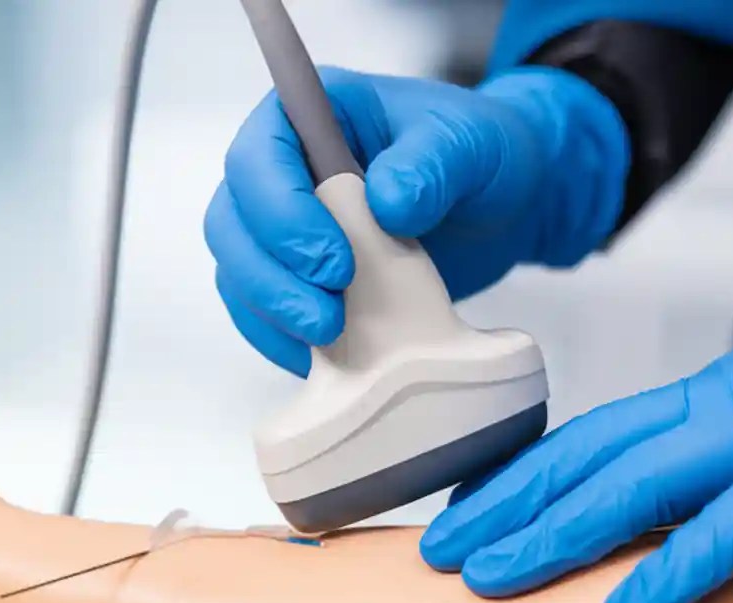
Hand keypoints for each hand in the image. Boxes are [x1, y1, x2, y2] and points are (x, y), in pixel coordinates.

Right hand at [205, 66, 627, 375]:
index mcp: (315, 116)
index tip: (335, 262)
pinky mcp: (293, 275)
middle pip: (232, 220)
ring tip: (331, 338)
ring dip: (272, 312)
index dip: (280, 212)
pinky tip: (325, 356)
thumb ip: (433, 162)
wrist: (500, 205)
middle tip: (328, 316)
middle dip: (270, 277)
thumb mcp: (472, 145)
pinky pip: (259, 312)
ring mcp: (282, 225)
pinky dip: (282, 338)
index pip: (259, 155)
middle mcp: (284, 167)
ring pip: (238, 270)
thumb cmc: (479, 155)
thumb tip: (387, 200)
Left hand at [420, 311, 732, 602]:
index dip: (519, 476)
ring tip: (492, 579)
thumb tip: (659, 517)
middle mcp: (719, 407)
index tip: (464, 514)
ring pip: (634, 487)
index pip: (589, 437)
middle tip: (441, 552)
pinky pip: (732, 531)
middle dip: (506, 506)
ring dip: (553, 535)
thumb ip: (717, 460)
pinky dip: (673, 572)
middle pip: (587, 458)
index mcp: (707, 397)